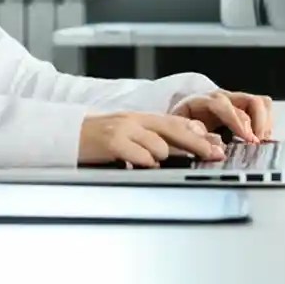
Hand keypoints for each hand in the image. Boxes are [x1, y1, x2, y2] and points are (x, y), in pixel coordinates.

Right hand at [79, 112, 225, 167]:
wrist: (66, 135)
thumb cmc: (98, 139)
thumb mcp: (128, 133)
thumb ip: (153, 137)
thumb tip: (183, 144)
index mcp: (142, 118)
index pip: (178, 122)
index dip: (200, 135)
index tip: (218, 146)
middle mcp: (135, 120)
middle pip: (176, 130)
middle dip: (198, 144)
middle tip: (215, 155)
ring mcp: (124, 129)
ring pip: (160, 144)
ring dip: (162, 157)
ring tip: (151, 162)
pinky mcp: (112, 141)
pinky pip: (140, 154)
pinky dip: (146, 162)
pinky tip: (143, 165)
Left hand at [172, 90, 273, 143]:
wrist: (178, 122)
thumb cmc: (179, 129)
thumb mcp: (179, 134)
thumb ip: (194, 138)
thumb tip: (217, 146)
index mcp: (202, 101)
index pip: (223, 105)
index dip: (237, 121)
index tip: (248, 139)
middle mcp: (222, 98)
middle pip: (250, 100)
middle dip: (258, 123)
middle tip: (256, 144)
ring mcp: (234, 101)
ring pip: (261, 103)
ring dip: (265, 124)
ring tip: (259, 142)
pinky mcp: (244, 108)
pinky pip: (265, 110)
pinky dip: (267, 125)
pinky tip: (259, 139)